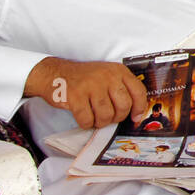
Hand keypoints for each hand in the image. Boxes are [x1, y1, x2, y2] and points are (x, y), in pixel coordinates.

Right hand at [23, 57, 147, 129]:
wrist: (55, 73)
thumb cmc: (84, 79)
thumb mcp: (107, 76)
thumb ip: (122, 89)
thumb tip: (137, 113)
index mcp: (118, 71)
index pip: (138, 91)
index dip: (140, 108)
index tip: (135, 117)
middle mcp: (107, 76)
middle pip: (123, 106)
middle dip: (117, 117)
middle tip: (109, 117)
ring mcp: (91, 86)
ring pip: (106, 116)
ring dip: (100, 122)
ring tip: (94, 116)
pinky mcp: (75, 96)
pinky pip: (87, 120)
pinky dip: (86, 123)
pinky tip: (84, 116)